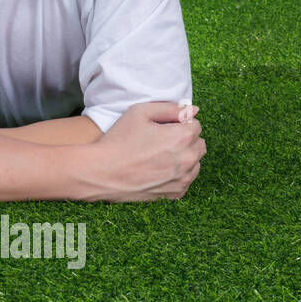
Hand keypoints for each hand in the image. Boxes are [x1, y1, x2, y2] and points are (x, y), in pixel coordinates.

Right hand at [84, 102, 205, 201]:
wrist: (101, 173)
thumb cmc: (118, 140)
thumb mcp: (139, 112)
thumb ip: (170, 108)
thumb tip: (193, 110)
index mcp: (182, 137)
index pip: (195, 124)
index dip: (177, 123)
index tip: (160, 128)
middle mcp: (189, 159)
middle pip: (198, 144)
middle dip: (184, 140)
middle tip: (159, 142)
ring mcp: (183, 179)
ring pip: (195, 163)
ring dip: (183, 157)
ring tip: (157, 157)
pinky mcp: (176, 193)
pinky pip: (186, 179)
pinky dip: (177, 174)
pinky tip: (157, 170)